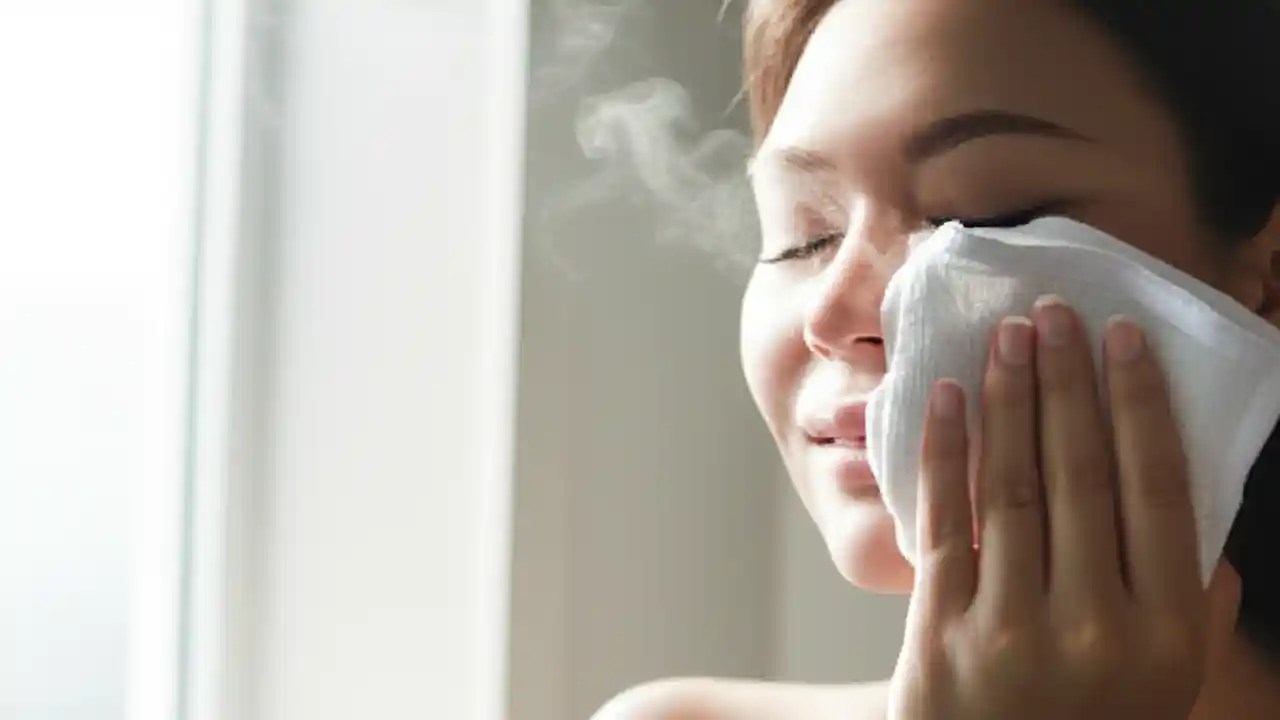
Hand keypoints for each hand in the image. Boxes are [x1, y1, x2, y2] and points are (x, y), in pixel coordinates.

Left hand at [886, 297, 1237, 719]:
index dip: (1139, 403)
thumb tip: (1198, 513)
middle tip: (1054, 312)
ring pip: (1013, 488)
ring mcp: (1012, 630)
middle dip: (1066, 382)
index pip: (1157, 490)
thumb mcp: (1167, 678)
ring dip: (1010, 400)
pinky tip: (949, 397)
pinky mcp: (940, 634)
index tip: (1122, 337)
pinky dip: (947, 452)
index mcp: (1166, 630)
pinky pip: (946, 523)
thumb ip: (1191, 601)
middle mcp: (1095, 626)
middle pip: (1082, 475)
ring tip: (1006, 336)